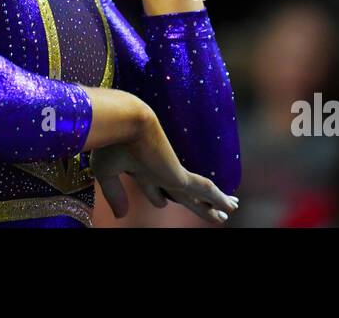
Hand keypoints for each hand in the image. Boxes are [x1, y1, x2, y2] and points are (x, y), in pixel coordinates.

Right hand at [89, 106, 237, 224]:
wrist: (124, 122)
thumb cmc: (110, 142)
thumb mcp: (106, 172)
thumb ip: (114, 194)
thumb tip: (121, 216)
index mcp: (140, 169)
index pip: (153, 188)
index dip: (157, 198)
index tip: (161, 203)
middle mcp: (158, 172)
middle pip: (181, 194)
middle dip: (194, 204)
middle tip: (208, 211)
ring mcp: (171, 174)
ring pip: (198, 196)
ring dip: (212, 206)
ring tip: (227, 213)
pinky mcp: (180, 176)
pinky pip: (206, 191)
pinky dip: (219, 199)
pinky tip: (232, 207)